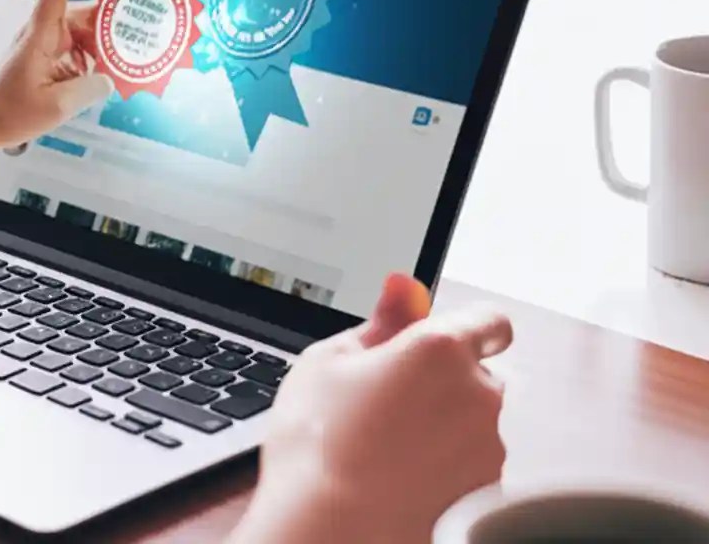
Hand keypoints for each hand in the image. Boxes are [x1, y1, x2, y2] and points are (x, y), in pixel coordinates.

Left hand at [0, 0, 114, 153]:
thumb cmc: (8, 112)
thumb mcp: (56, 107)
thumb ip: (90, 90)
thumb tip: (110, 80)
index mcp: (40, 34)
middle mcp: (44, 33)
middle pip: (83, 12)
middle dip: (110, 25)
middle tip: (133, 41)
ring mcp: (46, 44)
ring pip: (84, 32)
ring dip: (103, 46)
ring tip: (119, 65)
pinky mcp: (49, 57)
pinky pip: (78, 48)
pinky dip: (92, 59)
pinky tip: (102, 77)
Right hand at [231, 274, 511, 543]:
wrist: (329, 529)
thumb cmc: (318, 446)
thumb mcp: (329, 361)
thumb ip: (380, 320)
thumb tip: (404, 286)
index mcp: (440, 348)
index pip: (488, 319)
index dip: (460, 328)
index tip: (430, 344)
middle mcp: (478, 393)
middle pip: (476, 373)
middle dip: (441, 382)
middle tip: (384, 401)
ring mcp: (487, 446)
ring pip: (473, 421)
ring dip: (443, 425)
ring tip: (383, 446)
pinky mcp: (486, 491)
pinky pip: (470, 464)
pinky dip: (445, 466)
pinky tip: (397, 476)